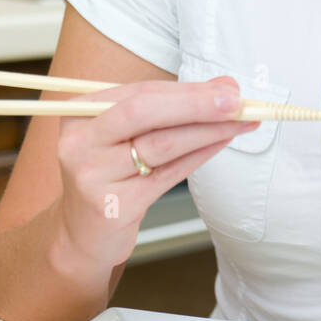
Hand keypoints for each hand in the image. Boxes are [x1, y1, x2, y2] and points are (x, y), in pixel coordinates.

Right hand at [56, 76, 259, 271]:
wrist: (83, 233)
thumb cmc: (113, 174)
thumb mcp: (130, 135)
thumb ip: (172, 107)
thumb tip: (224, 87)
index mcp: (80, 112)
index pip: (141, 92)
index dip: (187, 89)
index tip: (226, 87)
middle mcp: (80, 141)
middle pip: (144, 112)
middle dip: (195, 104)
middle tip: (235, 102)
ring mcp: (92, 174)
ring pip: (160, 144)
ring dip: (207, 131)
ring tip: (240, 123)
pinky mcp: (111, 205)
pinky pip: (166, 175)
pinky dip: (198, 156)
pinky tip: (220, 145)